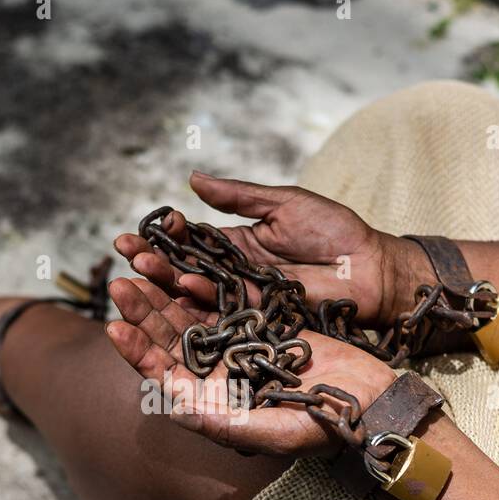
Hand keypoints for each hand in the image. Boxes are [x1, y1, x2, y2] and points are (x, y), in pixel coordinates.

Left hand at [106, 276, 397, 455]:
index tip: (115, 327)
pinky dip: (202, 284)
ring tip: (139, 267)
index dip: (138, 353)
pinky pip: (222, 302)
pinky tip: (181, 264)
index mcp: (213, 404)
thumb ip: (227, 423)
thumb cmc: (324, 426)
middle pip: (170, 342)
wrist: (371, 400)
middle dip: (143, 315)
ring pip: (191, 318)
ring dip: (164, 295)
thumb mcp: (275, 431)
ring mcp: (236, 350)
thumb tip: (176, 407)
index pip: (164, 377)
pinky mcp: (258, 327)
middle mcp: (218, 378)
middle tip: (119, 285)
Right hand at [113, 172, 431, 327]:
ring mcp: (245, 298)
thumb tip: (192, 179)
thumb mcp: (284, 203)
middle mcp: (233, 273)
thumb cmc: (335, 232)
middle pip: (185, 269)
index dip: (164, 235)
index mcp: (236, 243)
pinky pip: (225, 314)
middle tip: (125, 253)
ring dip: (168, 284)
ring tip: (140, 273)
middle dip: (154, 262)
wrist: (372, 269)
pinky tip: (179, 294)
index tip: (137, 229)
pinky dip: (201, 305)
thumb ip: (239, 196)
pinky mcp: (260, 320)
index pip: (190, 239)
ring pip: (197, 294)